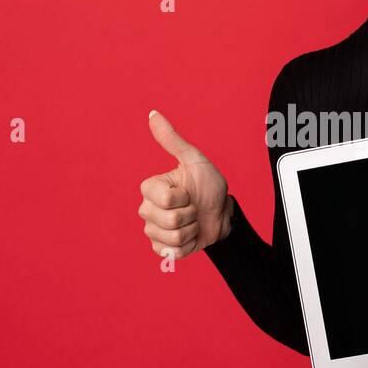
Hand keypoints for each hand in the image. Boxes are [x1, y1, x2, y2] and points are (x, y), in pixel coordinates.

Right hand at [138, 110, 231, 259]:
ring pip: (172, 238)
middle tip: (193, 207)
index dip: (183, 197)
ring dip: (191, 230)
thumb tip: (153, 114)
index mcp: (150, 188)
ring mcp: (153, 231)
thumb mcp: (194, 160)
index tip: (188, 191)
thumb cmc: (208, 184)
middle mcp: (146, 209)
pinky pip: (172, 253)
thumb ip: (172, 140)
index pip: (164, 199)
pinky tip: (190, 235)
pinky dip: (188, 245)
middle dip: (190, 214)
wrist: (221, 213)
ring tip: (193, 220)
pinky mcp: (161, 249)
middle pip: (169, 220)